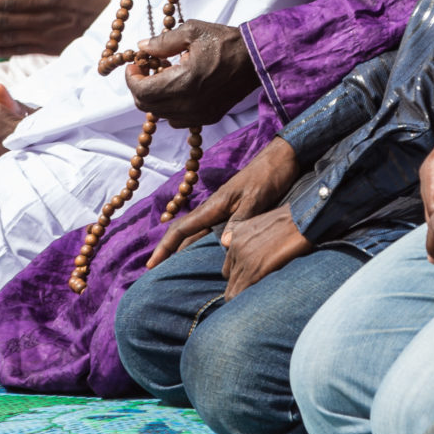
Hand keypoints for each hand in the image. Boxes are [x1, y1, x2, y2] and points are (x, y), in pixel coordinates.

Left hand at [125, 20, 258, 127]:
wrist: (256, 59)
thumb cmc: (225, 42)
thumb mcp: (192, 31)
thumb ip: (163, 42)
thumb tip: (142, 47)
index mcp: (182, 82)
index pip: (142, 91)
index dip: (132, 78)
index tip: (134, 64)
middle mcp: (188, 104)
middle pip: (147, 105)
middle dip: (140, 87)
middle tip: (144, 69)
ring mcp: (198, 115)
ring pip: (161, 114)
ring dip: (154, 97)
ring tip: (162, 77)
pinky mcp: (208, 118)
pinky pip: (177, 119)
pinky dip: (169, 106)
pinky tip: (177, 88)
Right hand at [150, 136, 300, 266]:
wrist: (282, 158)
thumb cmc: (268, 176)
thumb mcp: (256, 198)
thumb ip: (240, 220)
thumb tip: (223, 244)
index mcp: (214, 205)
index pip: (181, 228)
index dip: (165, 247)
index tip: (151, 265)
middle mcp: (214, 209)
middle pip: (185, 233)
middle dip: (169, 252)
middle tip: (157, 274)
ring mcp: (223, 210)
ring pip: (197, 233)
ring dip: (185, 250)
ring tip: (176, 270)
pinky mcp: (235, 211)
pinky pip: (212, 232)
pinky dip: (204, 245)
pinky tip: (208, 256)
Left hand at [218, 205, 313, 299]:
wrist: (303, 219)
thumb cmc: (293, 222)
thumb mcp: (267, 224)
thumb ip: (256, 238)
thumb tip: (258, 254)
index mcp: (237, 234)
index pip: (230, 263)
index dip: (241, 274)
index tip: (253, 281)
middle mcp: (235, 245)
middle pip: (229, 277)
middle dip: (240, 286)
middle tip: (256, 292)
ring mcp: (242, 258)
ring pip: (232, 289)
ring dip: (243, 296)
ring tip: (257, 304)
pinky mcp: (252, 270)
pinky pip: (238, 294)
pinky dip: (245, 302)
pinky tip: (257, 305)